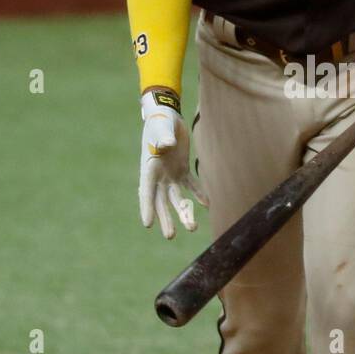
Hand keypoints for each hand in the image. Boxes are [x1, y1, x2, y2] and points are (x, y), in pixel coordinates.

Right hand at [138, 91, 208, 238]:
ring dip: (183, 213)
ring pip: (176, 199)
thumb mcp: (160, 129)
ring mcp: (170, 175)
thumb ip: (163, 138)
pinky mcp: (182, 171)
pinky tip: (207, 205)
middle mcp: (158, 177)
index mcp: (149, 169)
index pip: (146, 192)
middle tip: (170, 236)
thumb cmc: (160, 123)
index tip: (147, 224)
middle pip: (161, 202)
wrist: (167, 117)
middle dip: (166, 219)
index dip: (146, 207)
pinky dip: (199, 195)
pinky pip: (191, 186)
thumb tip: (167, 144)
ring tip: (192, 228)